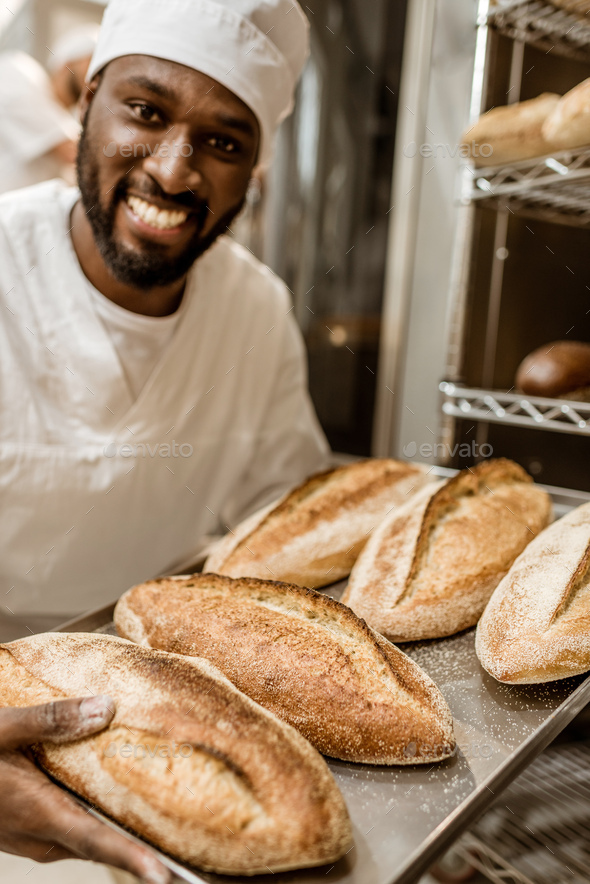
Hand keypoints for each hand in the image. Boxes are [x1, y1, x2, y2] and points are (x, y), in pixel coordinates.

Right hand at [0, 696, 169, 883]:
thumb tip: (106, 708)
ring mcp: (30, 836)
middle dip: (141, 849)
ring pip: (85, 839)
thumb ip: (52, 718)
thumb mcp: (1, 727)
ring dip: (119, 834)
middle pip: (100, 845)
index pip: (97, 841)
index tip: (165, 876)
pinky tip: (111, 799)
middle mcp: (37, 833)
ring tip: (163, 822)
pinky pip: (71, 830)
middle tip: (184, 847)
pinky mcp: (26, 829)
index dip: (133, 860)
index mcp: (36, 810)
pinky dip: (96, 821)